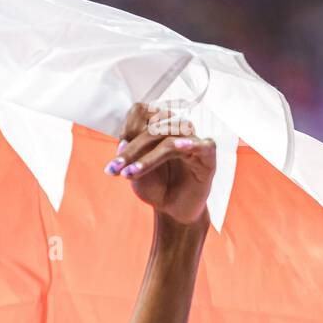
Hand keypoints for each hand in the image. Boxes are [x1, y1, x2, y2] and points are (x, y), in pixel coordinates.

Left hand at [105, 102, 215, 226]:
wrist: (173, 211)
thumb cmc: (156, 188)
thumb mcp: (135, 174)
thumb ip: (130, 158)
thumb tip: (122, 142)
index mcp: (158, 126)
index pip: (141, 112)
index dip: (126, 130)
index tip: (115, 158)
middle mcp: (176, 128)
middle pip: (153, 128)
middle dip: (131, 150)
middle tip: (115, 169)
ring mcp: (192, 139)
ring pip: (169, 140)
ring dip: (148, 158)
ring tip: (130, 174)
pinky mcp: (208, 154)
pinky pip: (201, 144)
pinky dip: (190, 144)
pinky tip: (181, 147)